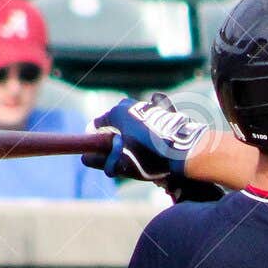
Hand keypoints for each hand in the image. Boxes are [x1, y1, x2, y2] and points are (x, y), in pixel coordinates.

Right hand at [83, 92, 208, 184]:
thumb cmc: (149, 157)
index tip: (97, 148)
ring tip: (140, 148)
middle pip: (116, 118)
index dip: (96, 136)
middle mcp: (131, 105)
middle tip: (120, 149)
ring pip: (135, 117)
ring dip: (134, 130)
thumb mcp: (122, 162)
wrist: (183, 150)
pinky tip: (155, 142)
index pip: (99, 123)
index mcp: (117, 113)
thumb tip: (84, 159)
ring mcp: (148, 105)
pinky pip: (152, 118)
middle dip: (115, 132)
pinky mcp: (164, 111)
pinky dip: (150, 127)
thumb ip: (101, 161)